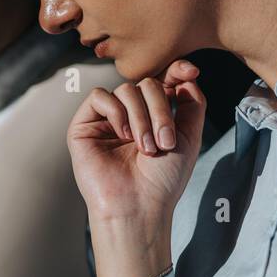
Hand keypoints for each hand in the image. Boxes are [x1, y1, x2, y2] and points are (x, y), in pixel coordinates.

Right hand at [67, 59, 206, 276]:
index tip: (191, 71)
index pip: (162, 82)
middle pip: (147, 84)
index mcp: (154, 116)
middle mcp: (130, 115)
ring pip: (126, 89)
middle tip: (165, 141)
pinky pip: (100, 97)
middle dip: (161, 109)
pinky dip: (116, 112)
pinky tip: (123, 135)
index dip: (175, 71)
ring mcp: (107, 120)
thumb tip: (187, 75)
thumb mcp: (190, 138)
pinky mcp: (84, 126)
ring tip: (146, 146)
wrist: (139, 206)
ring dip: (142, 116)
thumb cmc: (162, 181)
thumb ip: (192, 104)